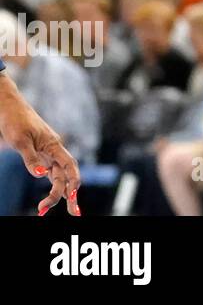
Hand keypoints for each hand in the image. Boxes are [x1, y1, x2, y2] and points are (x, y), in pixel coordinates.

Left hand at [0, 79, 81, 215]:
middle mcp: (54, 151)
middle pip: (65, 176)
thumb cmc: (15, 121)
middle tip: (74, 214)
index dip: (73, 181)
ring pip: (58, 178)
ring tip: (58, 211)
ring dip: (59, 195)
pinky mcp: (40, 157)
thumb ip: (31, 159)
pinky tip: (52, 200)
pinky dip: (52, 188)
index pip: (69, 165)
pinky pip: (50, 175)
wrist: (8, 108)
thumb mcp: (20, 140)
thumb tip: (40, 176)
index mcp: (53, 145)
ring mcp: (47, 155)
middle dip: (70, 195)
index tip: (72, 196)